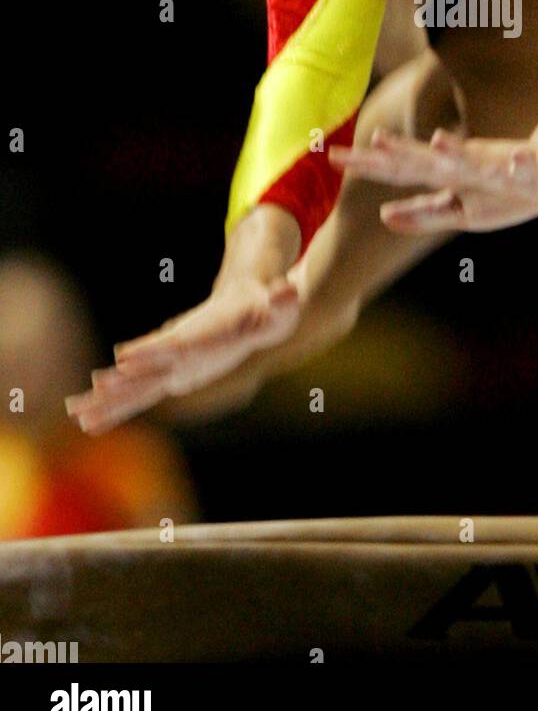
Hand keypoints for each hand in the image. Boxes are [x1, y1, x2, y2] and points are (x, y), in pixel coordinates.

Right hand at [64, 273, 302, 434]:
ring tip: (75, 412)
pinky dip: (116, 406)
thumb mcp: (279, 306)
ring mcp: (172, 362)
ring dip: (107, 399)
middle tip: (85, 395)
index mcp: (201, 335)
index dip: (148, 351)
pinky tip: (90, 419)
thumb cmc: (266, 309)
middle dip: (115, 383)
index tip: (122, 358)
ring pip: (135, 385)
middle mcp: (179, 349)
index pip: (172, 344)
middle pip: (144, 369)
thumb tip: (289, 291)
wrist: (249, 304)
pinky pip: (140, 394)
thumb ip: (282, 301)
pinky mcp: (171, 373)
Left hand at [328, 127, 537, 232]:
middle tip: (372, 141)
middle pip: (427, 160)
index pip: (399, 169)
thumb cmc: (501, 191)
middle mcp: (465, 165)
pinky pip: (525, 167)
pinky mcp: (529, 168)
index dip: (368, 164)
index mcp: (446, 174)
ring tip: (437, 141)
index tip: (332, 157)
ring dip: (456, 150)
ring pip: (474, 159)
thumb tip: (384, 215)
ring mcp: (496, 165)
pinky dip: (522, 163)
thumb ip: (422, 213)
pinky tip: (519, 158)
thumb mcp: (457, 209)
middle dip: (400, 152)